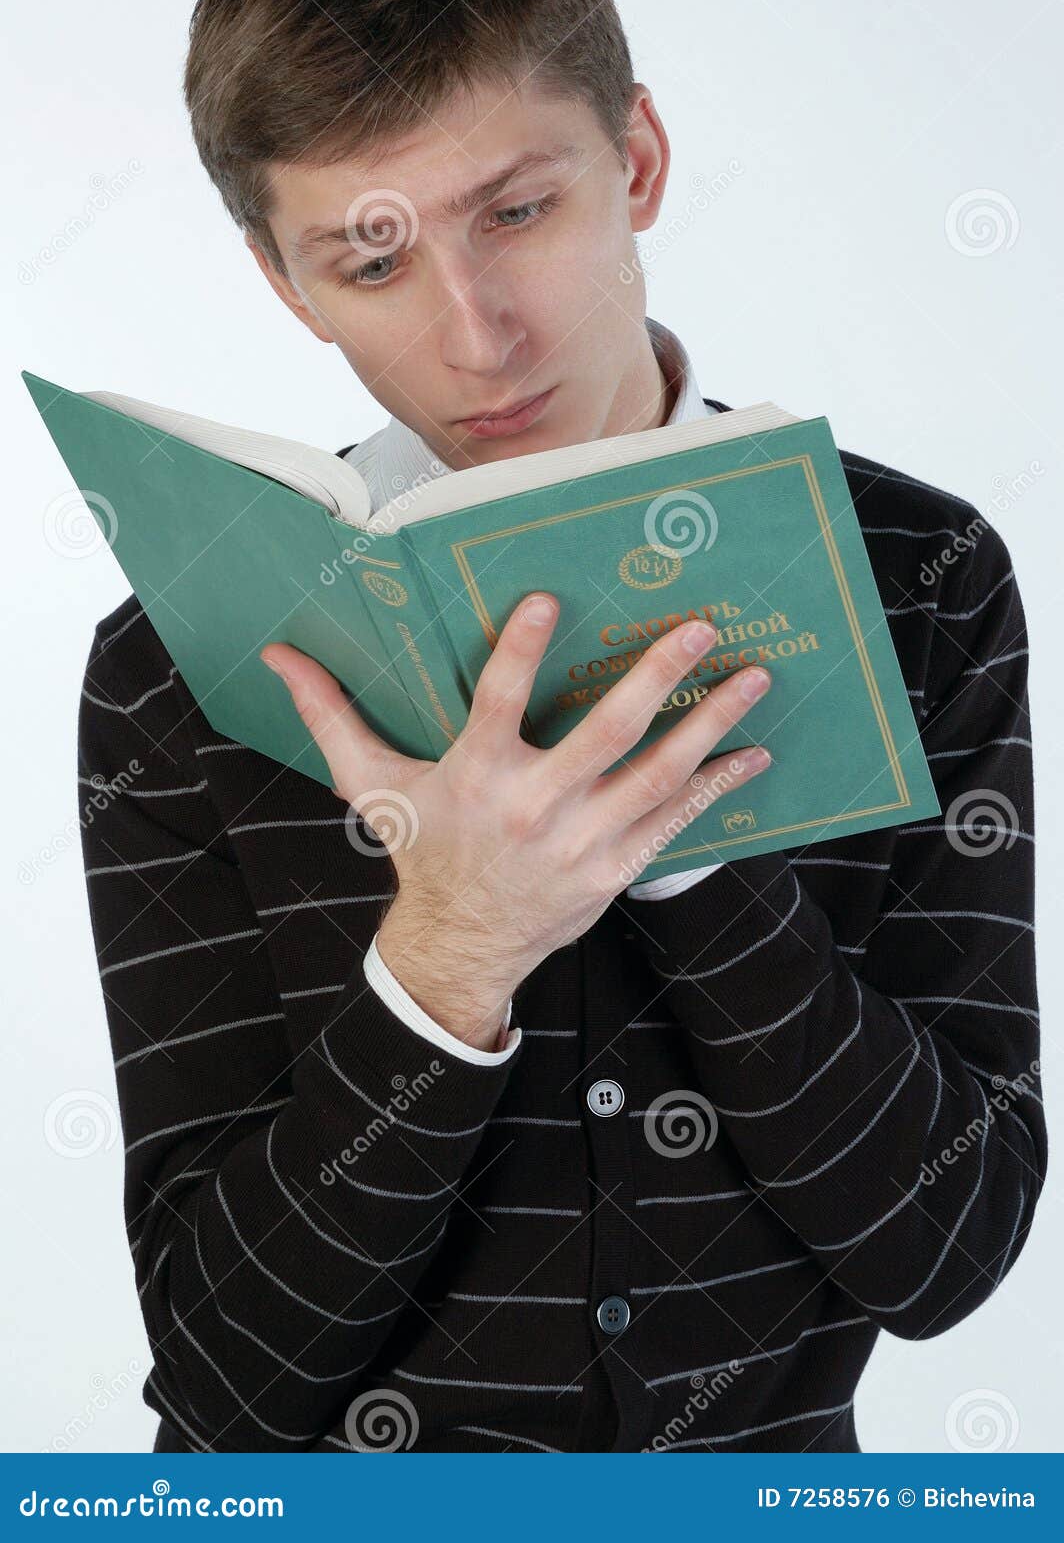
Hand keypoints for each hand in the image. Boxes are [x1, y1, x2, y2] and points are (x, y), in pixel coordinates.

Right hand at [260, 594, 771, 1048]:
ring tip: (751, 678)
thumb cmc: (422, 849)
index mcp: (476, 776)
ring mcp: (583, 841)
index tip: (548, 599)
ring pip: (657, 774)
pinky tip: (753, 753)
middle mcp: (535, 807)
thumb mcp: (371, 783)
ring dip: (709, 725)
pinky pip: (675, 822)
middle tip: (698, 627)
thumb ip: (329, 715)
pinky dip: (717, 787)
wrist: (460, 945)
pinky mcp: (616, 867)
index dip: (520, 650)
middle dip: (656, 678)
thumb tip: (278, 656)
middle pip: (605, 734)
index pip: (497, 702)